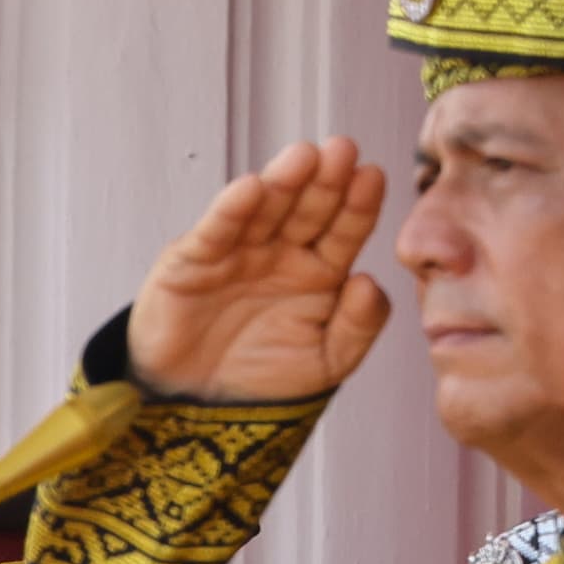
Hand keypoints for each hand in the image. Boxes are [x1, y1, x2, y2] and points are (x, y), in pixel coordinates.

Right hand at [126, 137, 393, 402]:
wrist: (198, 412)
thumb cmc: (264, 383)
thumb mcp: (327, 362)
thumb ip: (358, 325)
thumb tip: (370, 280)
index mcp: (319, 272)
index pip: (345, 229)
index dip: (358, 204)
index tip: (372, 177)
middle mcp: (280, 254)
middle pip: (307, 209)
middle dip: (325, 180)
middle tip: (342, 151)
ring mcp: (237, 252)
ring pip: (264, 210)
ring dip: (283, 182)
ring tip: (303, 157)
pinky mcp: (192, 260)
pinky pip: (214, 232)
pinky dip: (229, 211)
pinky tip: (250, 189)